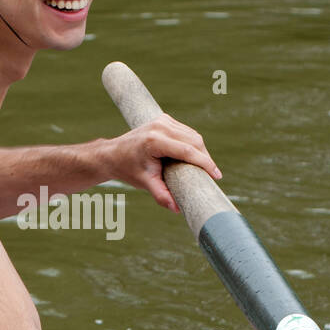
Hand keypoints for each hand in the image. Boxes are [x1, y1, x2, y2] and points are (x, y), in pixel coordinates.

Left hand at [106, 114, 221, 212]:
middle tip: (212, 176)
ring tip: (205, 169)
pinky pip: (187, 132)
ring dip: (201, 151)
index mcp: (154, 141)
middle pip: (194, 141)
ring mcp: (162, 121)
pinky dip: (194, 144)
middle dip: (205, 158)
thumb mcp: (145, 183)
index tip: (216, 176)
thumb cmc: (128, 169)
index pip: (187, 151)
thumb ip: (161, 195)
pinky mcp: (165, 120)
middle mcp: (160, 126)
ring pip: (193, 135)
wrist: (113, 154)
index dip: (205, 163)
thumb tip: (177, 209)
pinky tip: (195, 157)